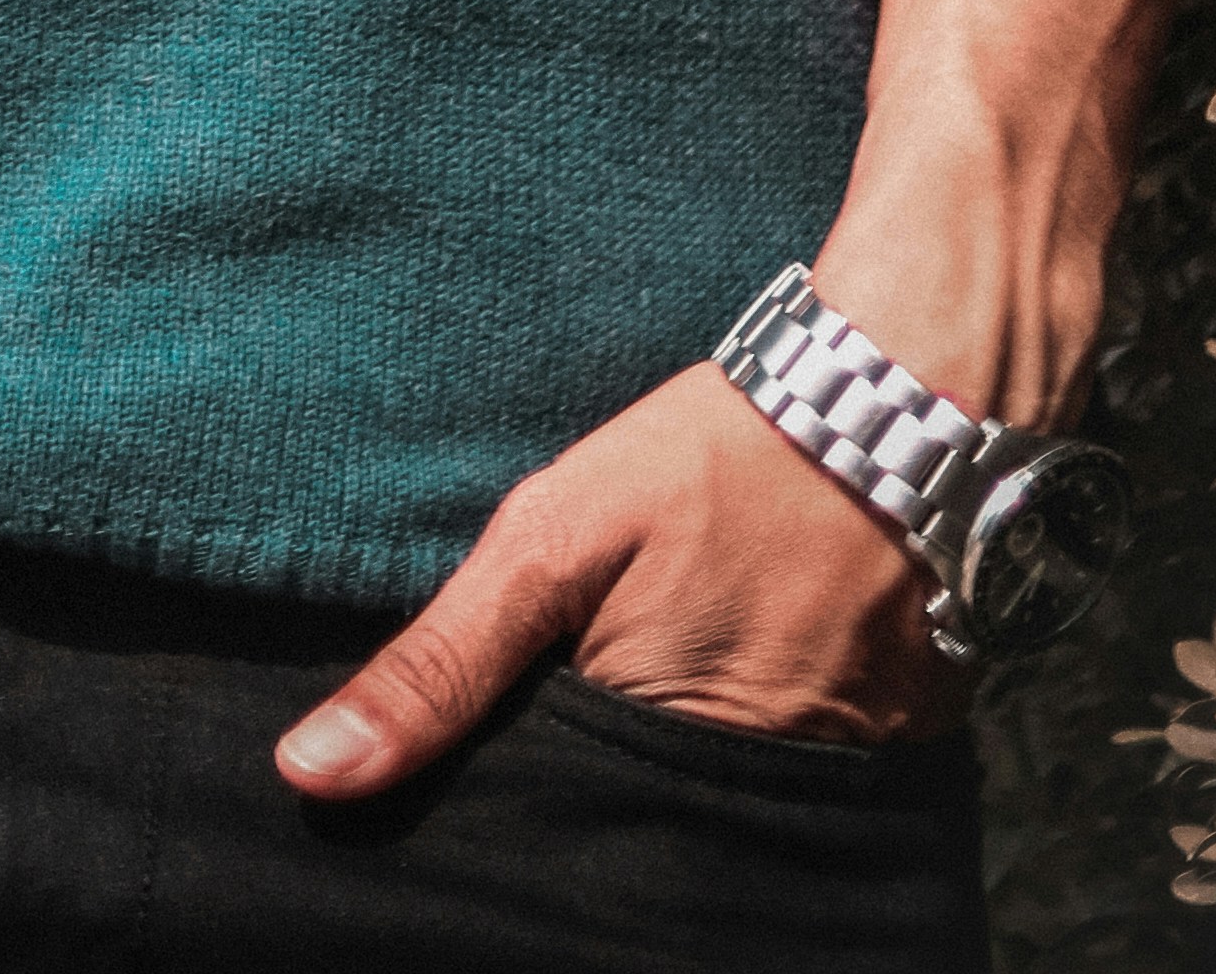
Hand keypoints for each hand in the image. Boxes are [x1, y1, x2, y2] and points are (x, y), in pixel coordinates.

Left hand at [272, 363, 948, 793]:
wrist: (905, 389)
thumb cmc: (716, 454)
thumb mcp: (555, 537)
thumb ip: (440, 666)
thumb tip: (310, 776)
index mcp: (653, 754)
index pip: (560, 826)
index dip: (529, 789)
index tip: (516, 740)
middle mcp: (753, 798)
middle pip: (648, 823)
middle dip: (614, 777)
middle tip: (612, 665)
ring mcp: (840, 777)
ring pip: (731, 799)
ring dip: (703, 750)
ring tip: (692, 651)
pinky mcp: (904, 749)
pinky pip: (819, 774)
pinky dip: (790, 730)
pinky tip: (773, 653)